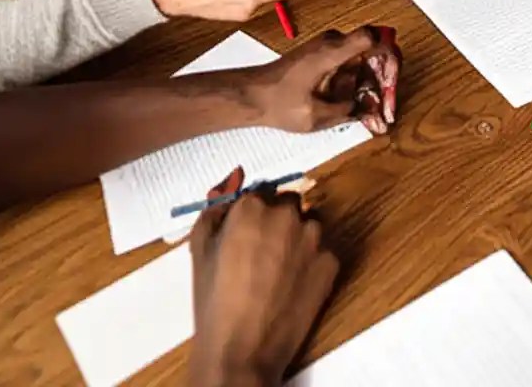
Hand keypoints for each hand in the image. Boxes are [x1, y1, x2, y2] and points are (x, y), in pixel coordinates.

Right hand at [190, 167, 337, 386]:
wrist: (243, 349)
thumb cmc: (213, 302)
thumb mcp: (199, 250)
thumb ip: (215, 209)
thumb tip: (232, 182)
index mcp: (251, 207)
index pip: (260, 193)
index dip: (253, 214)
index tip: (247, 234)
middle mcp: (287, 215)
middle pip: (289, 204)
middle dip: (278, 221)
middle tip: (263, 253)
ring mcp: (313, 239)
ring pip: (310, 225)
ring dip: (298, 239)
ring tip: (279, 272)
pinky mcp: (332, 262)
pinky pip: (324, 253)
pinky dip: (313, 264)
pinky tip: (294, 286)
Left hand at [242, 26, 401, 133]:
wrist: (253, 94)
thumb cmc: (276, 101)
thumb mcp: (316, 116)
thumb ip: (348, 111)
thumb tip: (370, 110)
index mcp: (330, 52)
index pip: (372, 37)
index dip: (389, 56)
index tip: (391, 79)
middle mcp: (330, 43)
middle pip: (372, 50)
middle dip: (383, 78)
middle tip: (384, 106)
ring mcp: (327, 46)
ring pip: (363, 58)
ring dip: (371, 82)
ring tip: (370, 110)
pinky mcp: (324, 54)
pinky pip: (351, 62)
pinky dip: (358, 81)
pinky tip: (355, 103)